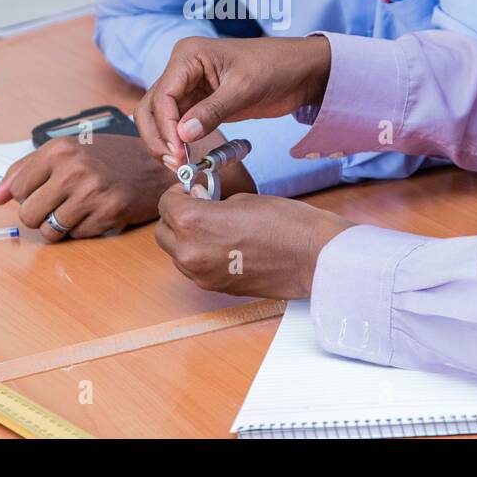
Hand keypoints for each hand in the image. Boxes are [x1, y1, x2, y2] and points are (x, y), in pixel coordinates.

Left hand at [0, 134, 177, 240]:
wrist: (156, 165)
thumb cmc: (110, 157)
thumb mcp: (67, 150)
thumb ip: (25, 170)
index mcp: (60, 149)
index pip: (18, 189)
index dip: (29, 195)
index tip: (46, 190)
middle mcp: (74, 169)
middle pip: (29, 215)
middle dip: (41, 215)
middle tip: (60, 204)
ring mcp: (92, 193)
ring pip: (50, 230)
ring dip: (60, 226)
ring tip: (78, 209)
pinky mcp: (108, 213)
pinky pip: (76, 236)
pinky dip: (83, 229)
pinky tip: (96, 212)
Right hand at [135, 34, 332, 161]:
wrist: (301, 71)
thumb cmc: (277, 67)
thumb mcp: (245, 89)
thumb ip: (212, 111)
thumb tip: (182, 136)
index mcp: (188, 55)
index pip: (162, 95)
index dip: (166, 126)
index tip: (178, 152)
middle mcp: (182, 69)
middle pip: (151, 107)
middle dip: (158, 137)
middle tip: (175, 163)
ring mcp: (188, 87)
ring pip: (160, 119)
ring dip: (164, 142)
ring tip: (179, 165)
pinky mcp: (199, 103)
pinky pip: (178, 125)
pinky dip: (178, 142)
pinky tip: (186, 159)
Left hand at [154, 185, 353, 297]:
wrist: (313, 257)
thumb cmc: (285, 222)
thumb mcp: (241, 199)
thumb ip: (211, 203)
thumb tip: (199, 203)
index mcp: (193, 223)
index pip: (166, 204)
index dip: (178, 192)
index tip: (191, 188)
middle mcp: (190, 252)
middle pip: (163, 232)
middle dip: (176, 216)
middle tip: (197, 205)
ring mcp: (201, 275)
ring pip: (175, 254)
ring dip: (184, 238)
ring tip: (211, 226)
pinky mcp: (215, 288)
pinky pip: (193, 269)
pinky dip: (198, 255)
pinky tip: (221, 244)